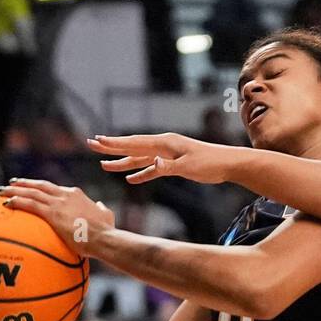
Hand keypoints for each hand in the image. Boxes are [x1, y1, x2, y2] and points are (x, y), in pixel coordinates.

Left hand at [0, 179, 114, 255]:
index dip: (40, 187)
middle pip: (40, 186)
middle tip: (12, 183)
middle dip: (24, 183)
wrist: (104, 237)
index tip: (32, 187)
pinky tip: (7, 203)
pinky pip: (30, 204)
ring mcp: (58, 203)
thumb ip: (101, 208)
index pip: (54, 188)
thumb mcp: (106, 215)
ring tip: (1, 191)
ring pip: (32, 192)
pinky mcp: (53, 213)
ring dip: (15, 190)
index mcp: (76, 194)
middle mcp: (66, 195)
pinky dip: (17, 201)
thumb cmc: (106, 230)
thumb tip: (100, 205)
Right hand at [87, 132, 236, 184]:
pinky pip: (153, 168)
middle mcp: (164, 146)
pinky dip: (141, 173)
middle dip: (112, 148)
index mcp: (165, 143)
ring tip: (105, 165)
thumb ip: (169, 166)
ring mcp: (168, 154)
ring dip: (123, 162)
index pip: (135, 143)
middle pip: (133, 147)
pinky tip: (131, 179)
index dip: (115, 144)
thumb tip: (152, 164)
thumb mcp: (189, 166)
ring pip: (140, 158)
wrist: (229, 164)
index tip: (97, 142)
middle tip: (92, 145)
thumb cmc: (211, 163)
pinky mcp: (174, 164)